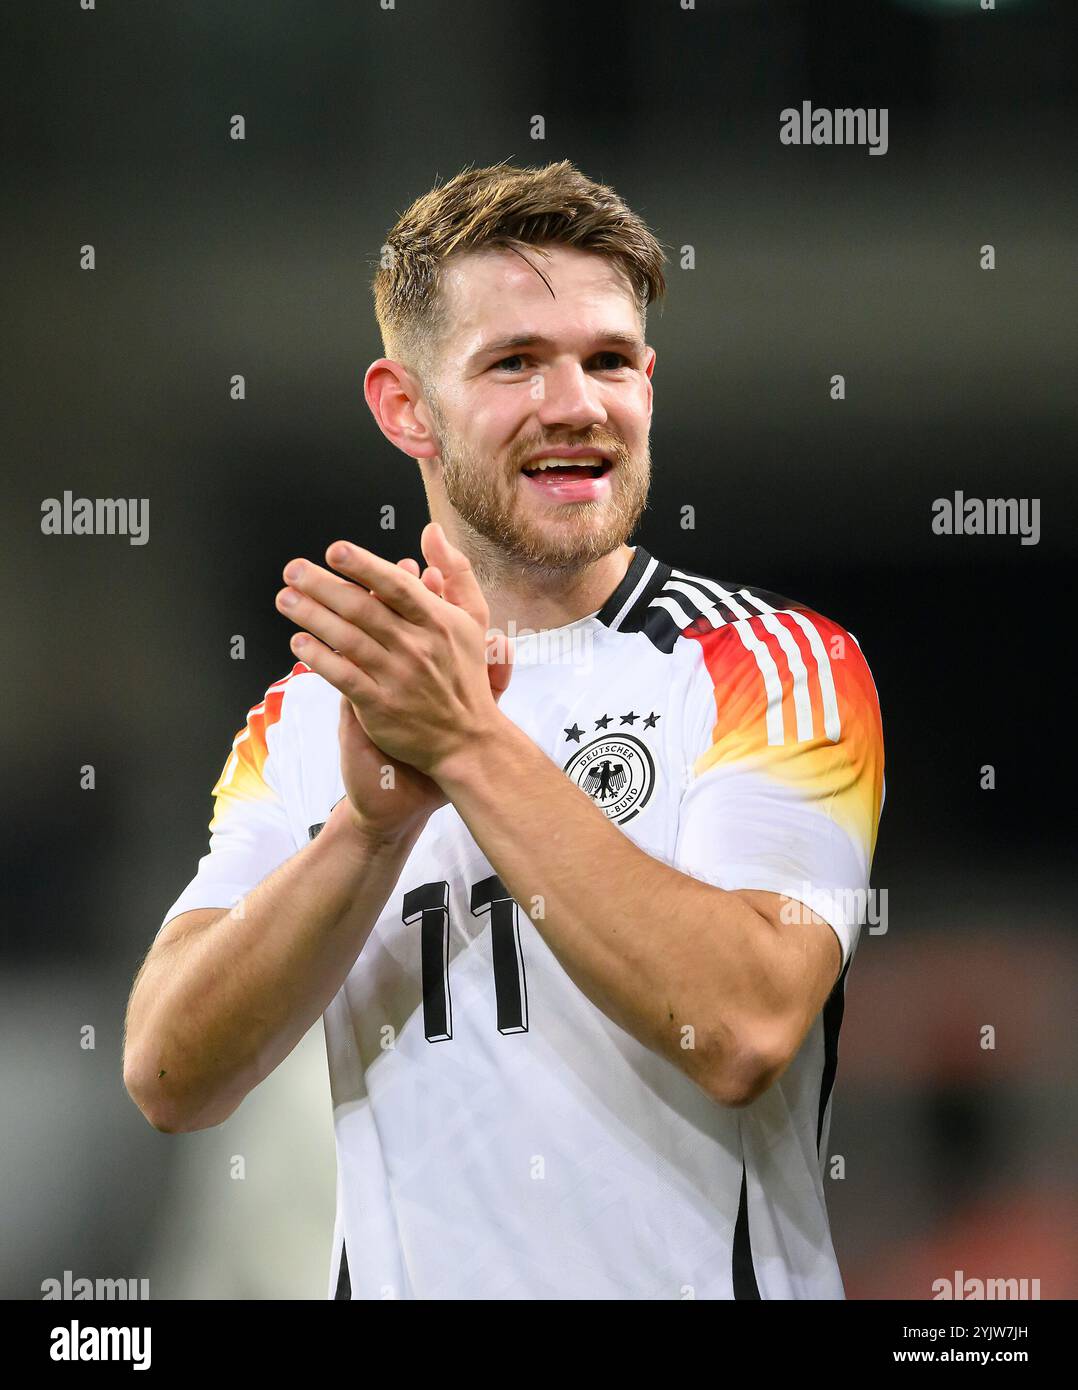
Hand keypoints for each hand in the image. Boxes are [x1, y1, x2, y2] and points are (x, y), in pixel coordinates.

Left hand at [277, 526, 511, 835]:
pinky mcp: (380, 707)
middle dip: (323, 586)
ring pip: (347, 640)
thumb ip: (455, 572)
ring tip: (285, 599)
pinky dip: (319, 660)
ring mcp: (398, 677)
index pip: (395, 586)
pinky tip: (298, 644)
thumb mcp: (475, 620)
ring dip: (312, 617)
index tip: (334, 551)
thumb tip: (432, 531)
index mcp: (438, 622)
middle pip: (362, 609)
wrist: (468, 739)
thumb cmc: (467, 675)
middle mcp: (417, 647)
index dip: (363, 566)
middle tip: (293, 570)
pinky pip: (343, 678)